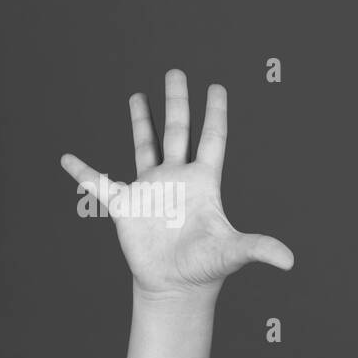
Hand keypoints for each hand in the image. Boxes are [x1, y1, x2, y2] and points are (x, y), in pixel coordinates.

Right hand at [61, 69, 293, 299]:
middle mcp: (177, 179)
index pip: (212, 139)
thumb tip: (290, 262)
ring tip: (138, 94)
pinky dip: (83, 172)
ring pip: (145, 146)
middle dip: (177, 102)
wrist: (177, 286)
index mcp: (203, 183)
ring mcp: (151, 189)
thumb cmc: (207, 267)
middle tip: (177, 71)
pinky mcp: (126, 206)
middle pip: (177, 131)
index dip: (215, 113)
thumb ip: (259, 248)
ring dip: (141, 121)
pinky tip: (67, 159)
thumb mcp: (233, 252)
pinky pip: (99, 184)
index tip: (217, 87)